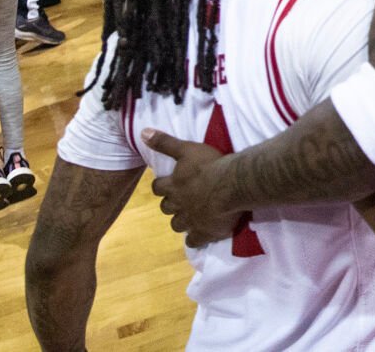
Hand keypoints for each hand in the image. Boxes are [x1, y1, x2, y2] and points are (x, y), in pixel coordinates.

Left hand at [142, 128, 241, 247]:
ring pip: (177, 225)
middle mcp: (178, 205)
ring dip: (181, 220)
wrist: (232, 184)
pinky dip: (194, 238)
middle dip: (171, 204)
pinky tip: (200, 235)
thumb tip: (142, 132)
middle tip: (182, 199)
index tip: (168, 184)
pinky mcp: (204, 232)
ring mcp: (190, 221)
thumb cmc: (210, 165)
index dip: (162, 186)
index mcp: (173, 186)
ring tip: (191, 216)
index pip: (158, 188)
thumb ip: (165, 142)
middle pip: (166, 208)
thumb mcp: (187, 149)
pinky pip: (193, 241)